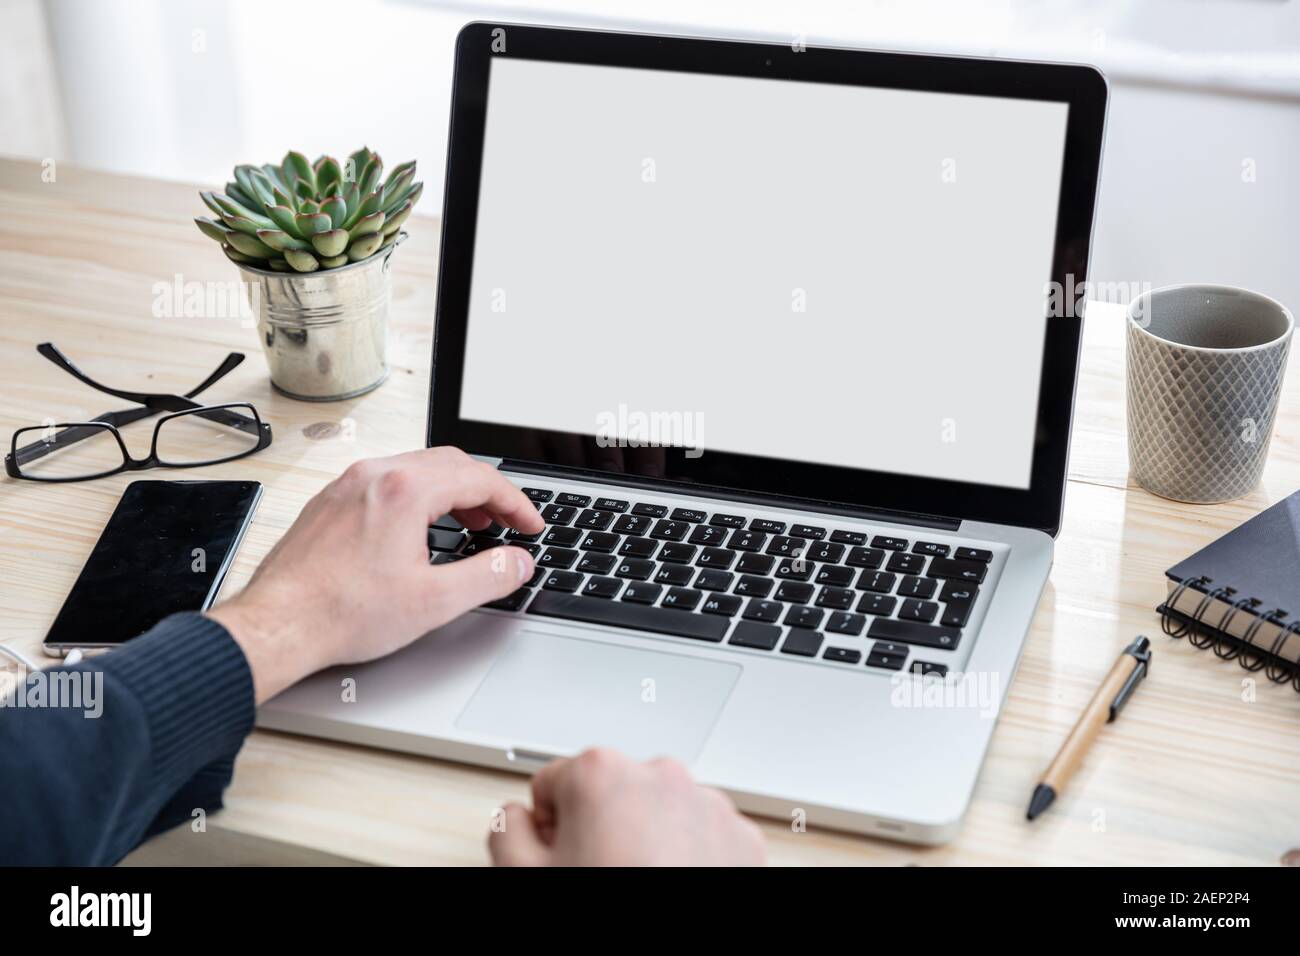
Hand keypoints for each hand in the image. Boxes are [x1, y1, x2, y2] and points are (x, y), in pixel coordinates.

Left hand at [208, 447, 543, 702]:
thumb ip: (487, 577)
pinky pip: (386, 481)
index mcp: (404, 491)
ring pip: (417, 469)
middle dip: (487, 491)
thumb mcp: (433, 602)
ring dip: (453, 490)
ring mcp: (348, 485)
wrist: (277, 624)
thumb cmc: (341, 613)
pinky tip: (420, 527)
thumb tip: (517, 562)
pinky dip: (418, 495)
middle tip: (506, 521)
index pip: (479, 478)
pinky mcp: (331, 501)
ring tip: (471, 521)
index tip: (529, 524)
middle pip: (450, 463)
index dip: (515, 502)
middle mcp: (374, 475)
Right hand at [488, 748, 765, 865]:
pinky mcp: (742, 839)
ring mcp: (708, 806)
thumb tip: (515, 819)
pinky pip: (702, 835)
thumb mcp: (524, 878)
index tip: (560, 855)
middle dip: (601, 829)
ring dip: (646, 841)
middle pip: (612, 793)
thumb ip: (507, 831)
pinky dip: (688, 857)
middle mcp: (661, 776)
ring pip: (660, 812)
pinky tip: (671, 886)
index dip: (549, 826)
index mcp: (601, 774)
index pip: (554, 782)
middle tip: (598, 874)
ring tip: (638, 885)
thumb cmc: (609, 928)